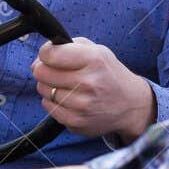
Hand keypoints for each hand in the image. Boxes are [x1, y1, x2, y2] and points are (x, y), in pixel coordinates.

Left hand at [33, 38, 155, 140]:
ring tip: (66, 85)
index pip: (49, 54)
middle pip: (41, 73)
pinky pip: (48, 107)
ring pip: (43, 90)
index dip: (46, 53)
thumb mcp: (97, 50)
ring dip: (50, 86)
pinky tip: (69, 99)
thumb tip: (38, 60)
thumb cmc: (109, 74)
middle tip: (56, 71)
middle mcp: (88, 83)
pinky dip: (54, 102)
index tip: (51, 55)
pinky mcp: (76, 122)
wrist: (130, 105)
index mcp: (94, 60)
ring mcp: (81, 105)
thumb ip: (68, 46)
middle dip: (45, 69)